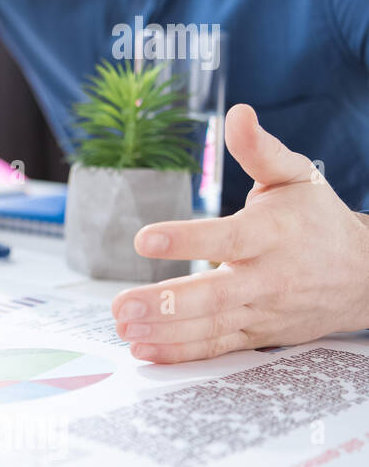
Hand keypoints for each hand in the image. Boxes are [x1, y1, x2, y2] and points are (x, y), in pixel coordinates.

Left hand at [112, 104, 368, 362]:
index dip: (186, 241)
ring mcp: (262, 312)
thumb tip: (237, 113)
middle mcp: (269, 278)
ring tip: (124, 327)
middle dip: (167, 303)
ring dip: (165, 332)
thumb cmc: (318, 220)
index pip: (227, 238)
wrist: (366, 276)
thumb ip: (260, 150)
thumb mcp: (296, 176)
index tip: (143, 239)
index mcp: (274, 235)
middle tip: (121, 305)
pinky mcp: (258, 336)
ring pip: (212, 327)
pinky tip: (144, 350)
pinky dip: (181, 352)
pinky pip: (217, 347)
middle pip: (216, 295)